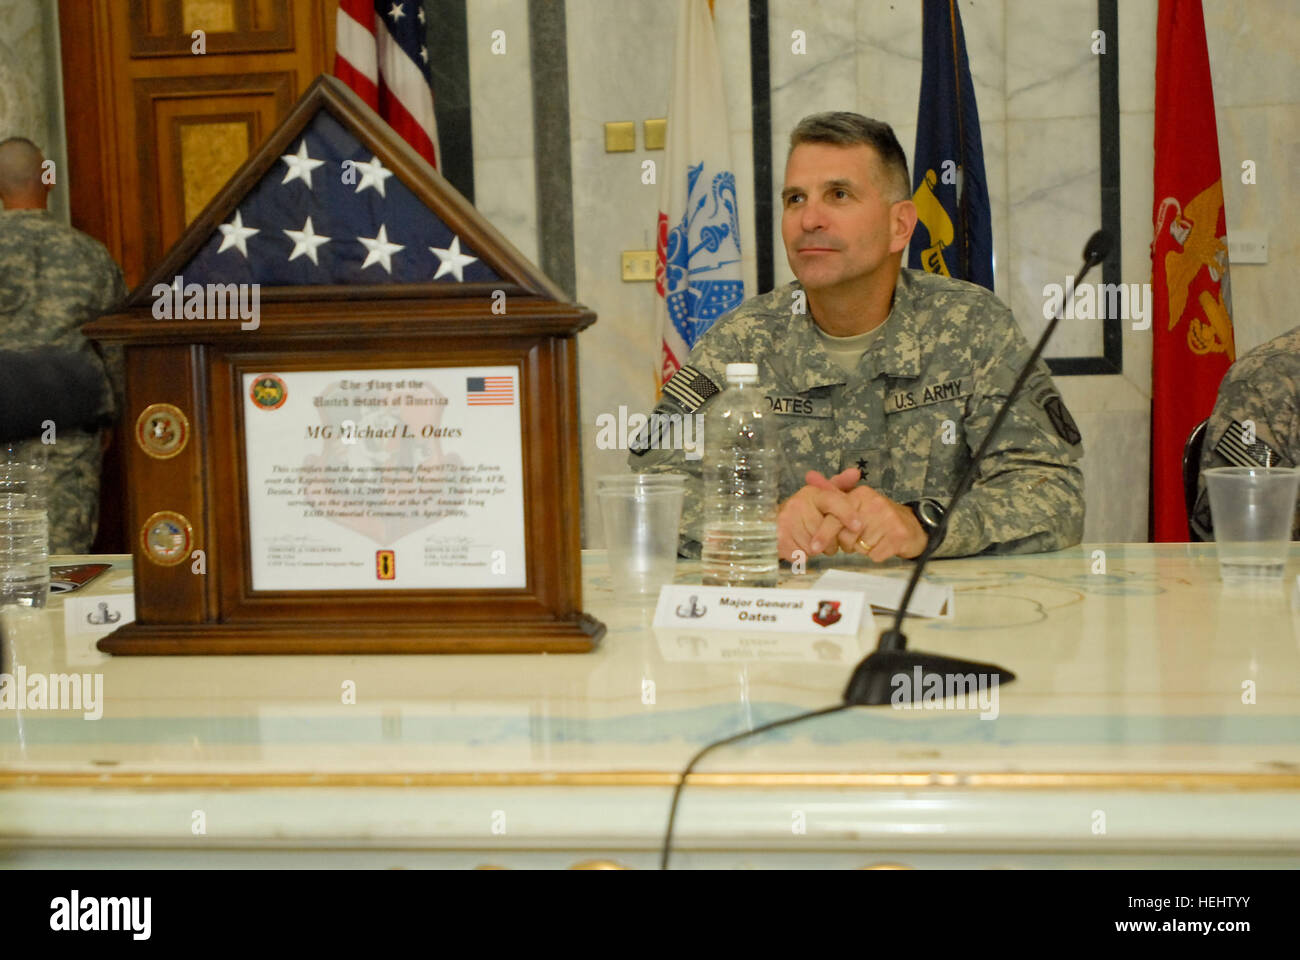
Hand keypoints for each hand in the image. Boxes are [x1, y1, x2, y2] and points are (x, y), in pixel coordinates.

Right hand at [776, 467, 863, 560]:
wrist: (777, 522)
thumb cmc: (807, 511)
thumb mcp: (824, 496)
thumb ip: (841, 486)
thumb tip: (855, 472)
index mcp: (812, 493)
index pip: (832, 501)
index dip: (847, 514)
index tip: (858, 527)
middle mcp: (798, 504)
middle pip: (824, 529)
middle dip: (832, 541)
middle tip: (831, 541)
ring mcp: (786, 521)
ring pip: (813, 546)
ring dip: (819, 550)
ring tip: (815, 543)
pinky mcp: (779, 538)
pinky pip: (801, 555)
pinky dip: (805, 556)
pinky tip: (803, 548)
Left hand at [805, 472, 927, 561]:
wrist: (913, 526)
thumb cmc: (878, 517)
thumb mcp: (856, 502)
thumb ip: (832, 491)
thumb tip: (809, 475)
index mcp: (861, 495)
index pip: (835, 517)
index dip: (824, 534)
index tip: (813, 548)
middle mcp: (874, 504)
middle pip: (846, 536)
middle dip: (847, 544)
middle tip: (854, 542)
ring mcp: (888, 519)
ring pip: (860, 548)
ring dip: (862, 549)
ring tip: (872, 540)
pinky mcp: (899, 535)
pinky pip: (875, 555)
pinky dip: (876, 555)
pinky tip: (883, 546)